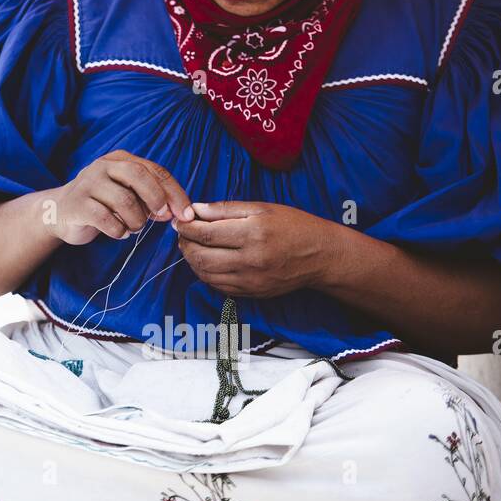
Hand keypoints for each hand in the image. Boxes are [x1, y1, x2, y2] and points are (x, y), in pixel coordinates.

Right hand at [44, 151, 193, 246]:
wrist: (58, 212)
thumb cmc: (102, 203)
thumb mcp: (127, 193)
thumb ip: (150, 198)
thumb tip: (176, 211)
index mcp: (120, 159)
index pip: (155, 171)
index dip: (175, 193)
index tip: (186, 214)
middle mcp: (102, 166)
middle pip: (139, 176)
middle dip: (157, 200)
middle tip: (162, 218)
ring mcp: (88, 183)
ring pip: (124, 201)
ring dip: (136, 221)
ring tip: (133, 227)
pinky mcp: (77, 204)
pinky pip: (107, 219)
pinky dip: (119, 231)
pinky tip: (118, 232)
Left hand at [172, 200, 341, 297]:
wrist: (321, 255)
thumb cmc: (293, 226)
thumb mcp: (261, 208)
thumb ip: (225, 209)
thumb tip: (195, 209)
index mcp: (253, 234)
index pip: (206, 234)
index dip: (186, 227)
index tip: (180, 221)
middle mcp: (251, 260)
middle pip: (201, 256)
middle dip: (185, 244)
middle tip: (182, 234)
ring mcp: (251, 280)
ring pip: (206, 274)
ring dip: (192, 260)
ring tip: (191, 246)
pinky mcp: (252, 293)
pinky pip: (218, 286)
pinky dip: (205, 274)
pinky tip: (206, 261)